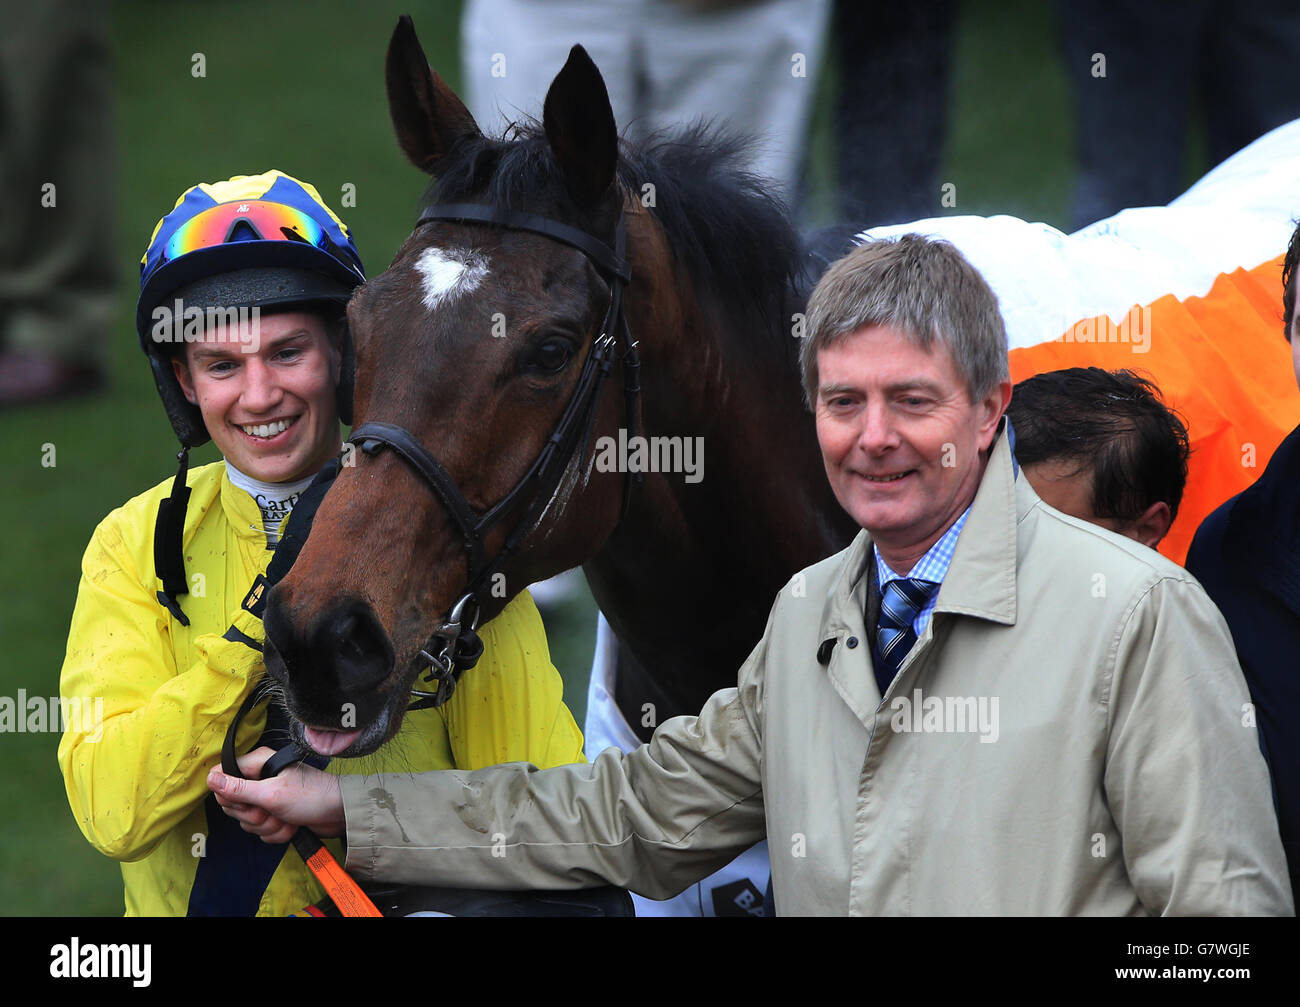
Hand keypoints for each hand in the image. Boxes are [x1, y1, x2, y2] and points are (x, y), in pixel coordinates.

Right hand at [208, 746, 344, 842]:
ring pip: (248, 821)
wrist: (339, 814)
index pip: (221, 777)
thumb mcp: (271, 794)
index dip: (228, 795)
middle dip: (254, 815)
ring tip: (286, 817)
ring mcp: (267, 797)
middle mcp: (260, 778)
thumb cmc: (311, 796)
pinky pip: (262, 830)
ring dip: (268, 825)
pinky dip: (277, 832)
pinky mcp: (275, 813)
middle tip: (272, 810)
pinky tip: (292, 825)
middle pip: (233, 804)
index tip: (245, 801)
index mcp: (258, 764)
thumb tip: (210, 778)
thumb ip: (239, 789)